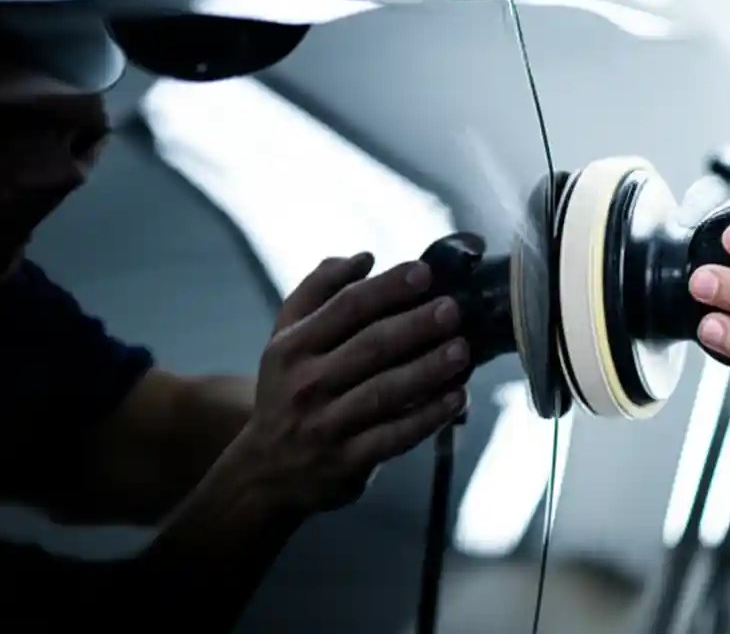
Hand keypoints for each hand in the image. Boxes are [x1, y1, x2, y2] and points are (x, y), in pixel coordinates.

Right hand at [235, 253, 469, 513]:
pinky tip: (458, 398)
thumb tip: (365, 258)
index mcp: (292, 347)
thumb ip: (318, 291)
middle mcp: (306, 384)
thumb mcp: (286, 338)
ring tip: (463, 350)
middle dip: (416, 325)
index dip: (387, 287)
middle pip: (370, 347)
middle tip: (453, 309)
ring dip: (428, 369)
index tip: (425, 273)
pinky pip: (395, 436)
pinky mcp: (347, 462)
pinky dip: (428, 416)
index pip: (346, 307)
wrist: (266, 471)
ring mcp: (326, 425)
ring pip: (385, 392)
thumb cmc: (288, 391)